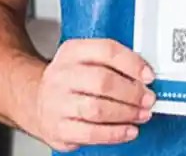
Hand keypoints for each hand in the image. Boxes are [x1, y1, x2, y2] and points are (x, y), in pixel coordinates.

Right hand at [30, 38, 155, 150]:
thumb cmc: (71, 80)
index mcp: (72, 52)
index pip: (107, 50)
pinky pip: (91, 133)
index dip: (132, 63)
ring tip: (141, 114)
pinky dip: (115, 133)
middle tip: (148, 99)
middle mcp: (62, 75)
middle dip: (132, 93)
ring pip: (97, 109)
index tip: (148, 75)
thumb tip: (144, 77)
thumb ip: (113, 63)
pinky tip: (128, 130)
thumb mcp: (86, 59)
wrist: (37, 100)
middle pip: (103, 82)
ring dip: (126, 113)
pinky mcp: (58, 129)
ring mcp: (57, 103)